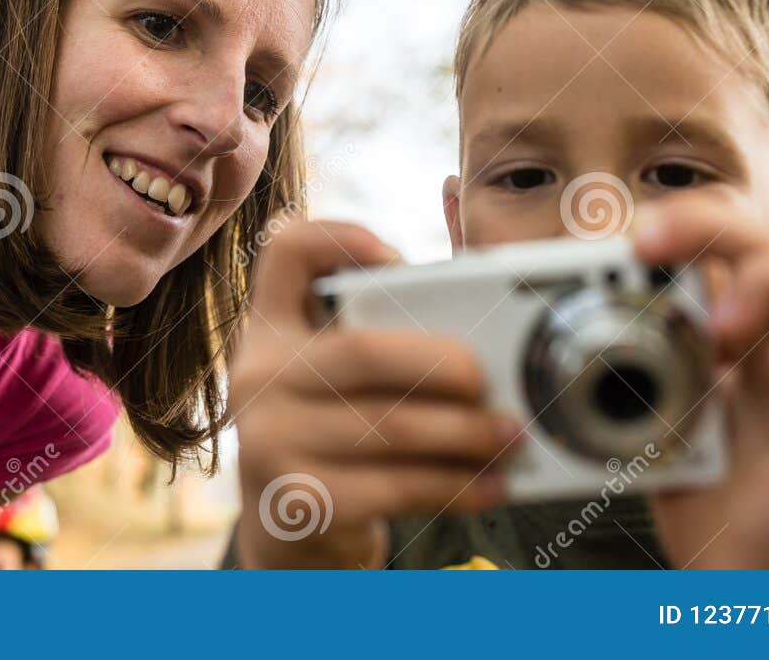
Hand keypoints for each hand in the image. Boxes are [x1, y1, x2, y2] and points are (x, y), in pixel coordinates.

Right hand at [229, 219, 523, 568]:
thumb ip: (381, 339)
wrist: (286, 530)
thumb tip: (483, 334)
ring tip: (510, 435)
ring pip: (392, 425)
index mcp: (270, 329)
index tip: (395, 257)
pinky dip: (456, 486)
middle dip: (442, 364)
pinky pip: (398, 486)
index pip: (284, 253)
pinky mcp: (301, 501)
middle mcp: (259, 377)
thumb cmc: (335, 436)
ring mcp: (270, 440)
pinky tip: (489, 485)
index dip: (337, 238)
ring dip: (467, 432)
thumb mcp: (334, 378)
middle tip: (488, 380)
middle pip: (362, 350)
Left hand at [636, 193, 768, 568]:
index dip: (685, 222)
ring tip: (722, 324)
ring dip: (768, 281)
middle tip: (651, 242)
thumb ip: (621, 360)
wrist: (732, 563)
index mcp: (728, 323)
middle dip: (711, 226)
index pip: (721, 241)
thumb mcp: (642, 407)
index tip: (630, 238)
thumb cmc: (692, 484)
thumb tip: (559, 310)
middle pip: (767, 242)